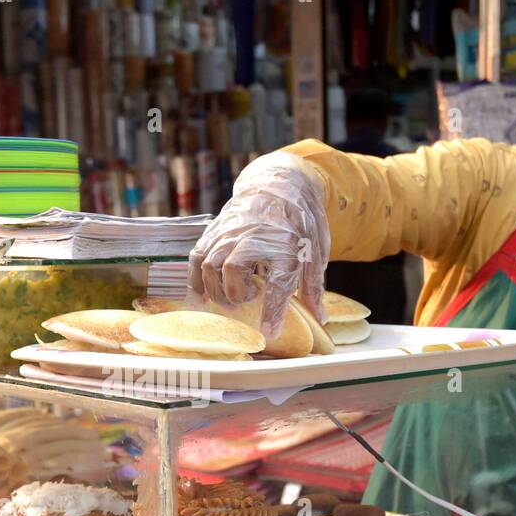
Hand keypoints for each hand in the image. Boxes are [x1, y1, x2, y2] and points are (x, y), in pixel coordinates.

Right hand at [189, 152, 329, 337]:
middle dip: (236, 295)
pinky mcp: (214, 231)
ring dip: (216, 290)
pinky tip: (202, 296)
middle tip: (248, 300)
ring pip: (210, 265)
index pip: (278, 284)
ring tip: (230, 299)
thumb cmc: (299, 222)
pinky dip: (196, 280)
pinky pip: (196, 258)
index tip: (268, 332)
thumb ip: (313, 287)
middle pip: (232, 271)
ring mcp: (229, 233)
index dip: (272, 311)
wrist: (280, 184)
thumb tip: (320, 318)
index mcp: (285, 245)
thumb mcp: (314, 251)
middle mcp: (253, 238)